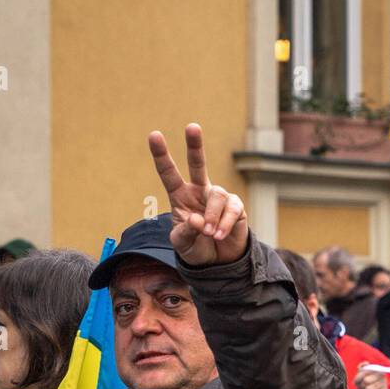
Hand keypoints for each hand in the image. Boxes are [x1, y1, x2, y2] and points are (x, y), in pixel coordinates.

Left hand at [148, 123, 247, 266]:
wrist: (218, 262)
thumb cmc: (195, 248)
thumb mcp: (182, 244)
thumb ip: (185, 231)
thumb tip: (196, 218)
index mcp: (180, 196)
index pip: (169, 174)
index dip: (161, 155)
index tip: (154, 135)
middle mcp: (199, 191)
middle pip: (197, 164)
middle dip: (195, 145)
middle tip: (192, 127)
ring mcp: (218, 197)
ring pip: (216, 196)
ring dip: (212, 217)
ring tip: (210, 235)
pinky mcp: (235, 206)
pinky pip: (231, 208)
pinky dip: (224, 224)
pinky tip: (220, 236)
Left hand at [355, 365, 389, 388]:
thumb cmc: (369, 381)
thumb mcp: (364, 374)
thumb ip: (362, 367)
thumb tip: (365, 363)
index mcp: (376, 369)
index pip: (362, 373)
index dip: (357, 379)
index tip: (357, 382)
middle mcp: (381, 375)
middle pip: (365, 381)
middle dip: (361, 387)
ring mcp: (383, 384)